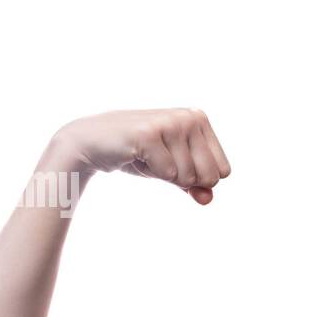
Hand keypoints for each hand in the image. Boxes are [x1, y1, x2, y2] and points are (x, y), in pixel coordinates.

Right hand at [52, 108, 231, 203]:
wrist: (92, 142)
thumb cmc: (138, 155)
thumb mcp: (174, 171)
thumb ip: (196, 185)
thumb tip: (208, 199)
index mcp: (199, 119)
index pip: (223, 171)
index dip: (198, 179)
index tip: (174, 163)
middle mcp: (189, 116)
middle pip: (210, 176)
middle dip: (184, 179)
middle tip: (159, 161)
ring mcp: (170, 123)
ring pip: (188, 176)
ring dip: (163, 174)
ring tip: (146, 156)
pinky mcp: (150, 134)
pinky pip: (168, 174)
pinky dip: (152, 172)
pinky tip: (136, 156)